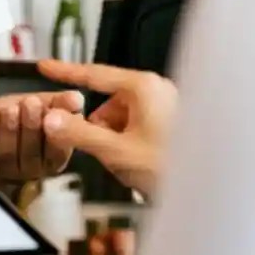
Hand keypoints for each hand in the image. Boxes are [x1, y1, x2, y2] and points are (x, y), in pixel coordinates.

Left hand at [0, 90, 85, 186]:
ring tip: (11, 108)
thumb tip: (77, 99)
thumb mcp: (44, 104)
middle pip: (32, 154)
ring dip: (10, 129)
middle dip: (31, 127)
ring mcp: (6, 172)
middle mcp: (32, 171)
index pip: (58, 151)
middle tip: (31, 102)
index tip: (52, 112)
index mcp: (54, 158)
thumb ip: (60, 103)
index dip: (54, 134)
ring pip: (9, 154)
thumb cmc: (24, 113)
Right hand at [37, 60, 176, 195]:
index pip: (94, 74)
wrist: (208, 187)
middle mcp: (156, 89)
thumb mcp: (116, 151)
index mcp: (143, 87)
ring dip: (116, 138)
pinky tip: (138, 162)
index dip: (66, 72)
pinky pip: (138, 125)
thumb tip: (53, 120)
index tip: (46, 67)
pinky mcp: (172, 120)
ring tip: (128, 162)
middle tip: (104, 151)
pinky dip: (130, 142)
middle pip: (109, 102)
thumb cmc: (171, 165)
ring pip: (123, 117)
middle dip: (100, 128)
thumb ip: (80, 134)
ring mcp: (166, 104)